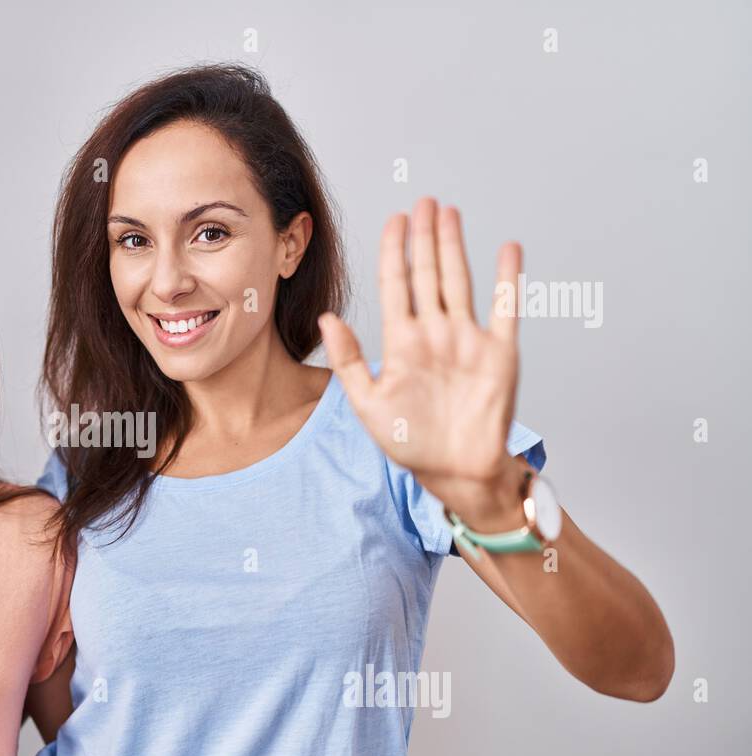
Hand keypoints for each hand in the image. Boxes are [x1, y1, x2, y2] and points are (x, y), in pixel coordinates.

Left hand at [320, 198, 522, 524]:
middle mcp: (435, 334)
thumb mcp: (369, 404)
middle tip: (422, 201)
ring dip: (455, 247)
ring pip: (459, 281)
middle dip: (423, 237)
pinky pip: (505, 309)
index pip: (396, 285)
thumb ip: (349, 360)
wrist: (456, 473)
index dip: (394, 251)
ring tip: (449, 213)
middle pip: (428, 274)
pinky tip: (507, 249)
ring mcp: (467, 340)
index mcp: (402, 343)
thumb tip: (327, 318)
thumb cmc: (411, 443)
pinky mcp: (499, 353)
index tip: (394, 220)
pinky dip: (508, 279)